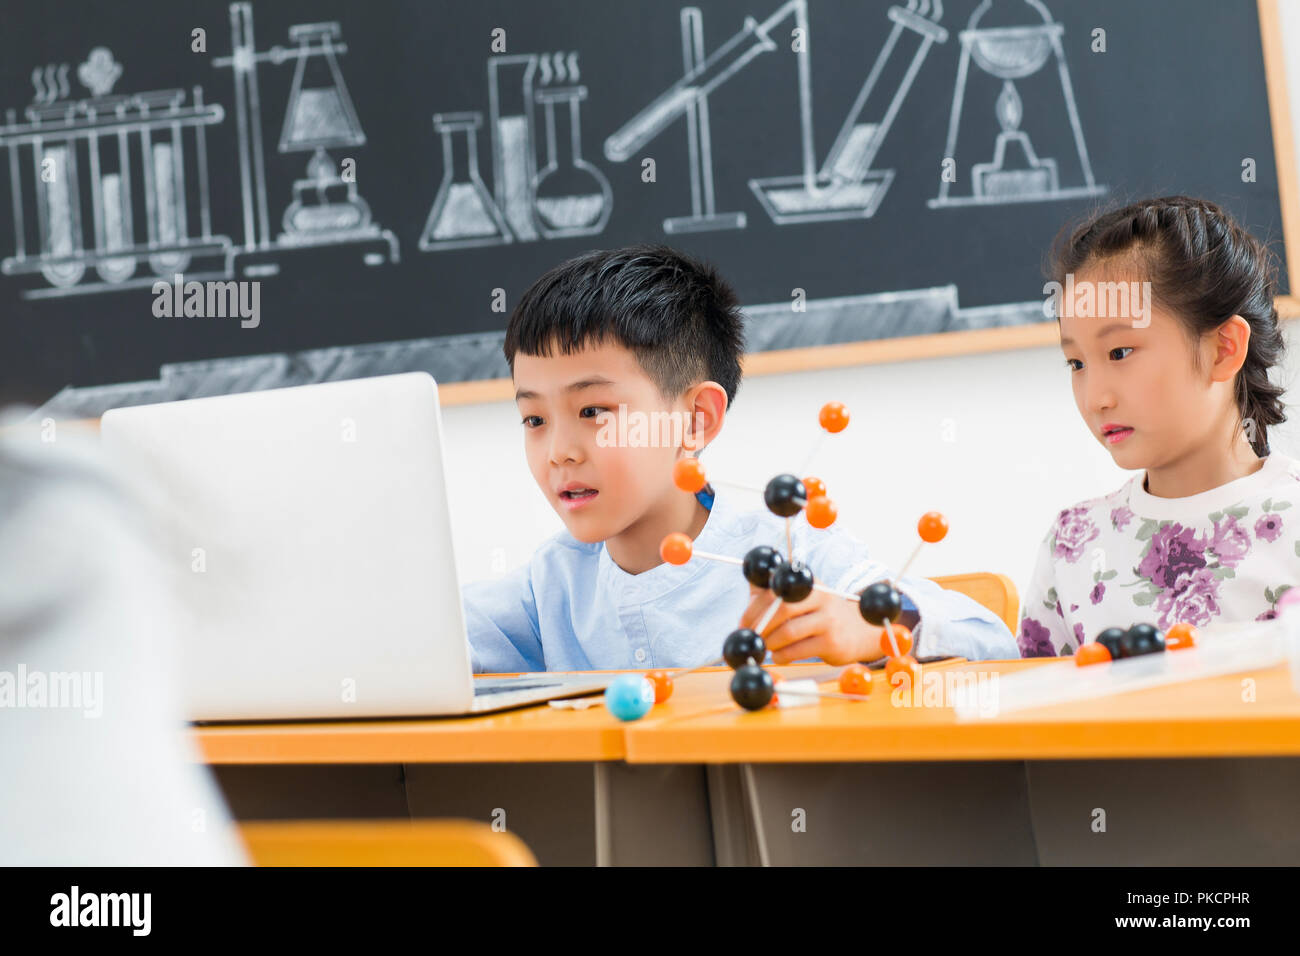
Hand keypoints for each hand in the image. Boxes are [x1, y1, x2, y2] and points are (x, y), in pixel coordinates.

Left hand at [739, 584, 886, 664]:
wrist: (855, 632)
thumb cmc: (817, 614)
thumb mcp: (800, 598)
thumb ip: (772, 592)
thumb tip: (749, 593)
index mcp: (808, 582)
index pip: (775, 589)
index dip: (754, 607)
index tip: (744, 623)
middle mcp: (821, 596)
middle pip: (781, 609)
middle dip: (760, 626)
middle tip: (752, 637)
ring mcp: (829, 619)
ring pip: (789, 631)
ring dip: (770, 643)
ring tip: (766, 647)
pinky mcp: (832, 642)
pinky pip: (798, 650)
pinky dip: (782, 656)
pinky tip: (779, 656)